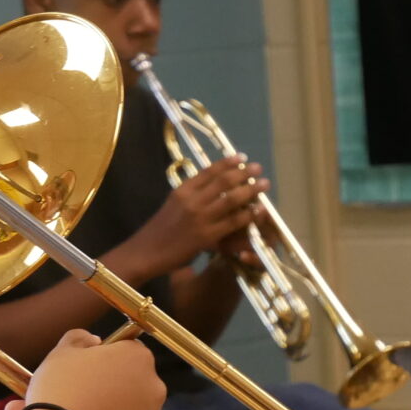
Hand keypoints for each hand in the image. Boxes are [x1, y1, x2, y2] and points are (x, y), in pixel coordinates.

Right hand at [6, 328, 164, 409]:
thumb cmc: (59, 391)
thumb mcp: (60, 353)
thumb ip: (79, 338)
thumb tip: (94, 340)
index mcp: (137, 358)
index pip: (127, 350)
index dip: (105, 357)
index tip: (85, 368)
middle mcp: (153, 388)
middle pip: (133, 382)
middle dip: (112, 387)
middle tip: (81, 395)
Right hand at [137, 157, 266, 272]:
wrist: (146, 253)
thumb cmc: (158, 231)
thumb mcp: (172, 206)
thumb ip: (190, 197)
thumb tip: (210, 188)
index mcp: (182, 190)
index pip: (208, 171)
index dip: (227, 163)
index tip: (241, 157)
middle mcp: (191, 200)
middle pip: (223, 181)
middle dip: (243, 172)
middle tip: (258, 167)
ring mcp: (199, 218)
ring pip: (231, 199)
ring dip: (251, 189)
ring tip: (264, 183)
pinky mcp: (206, 236)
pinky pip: (233, 222)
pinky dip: (248, 215)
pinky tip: (258, 210)